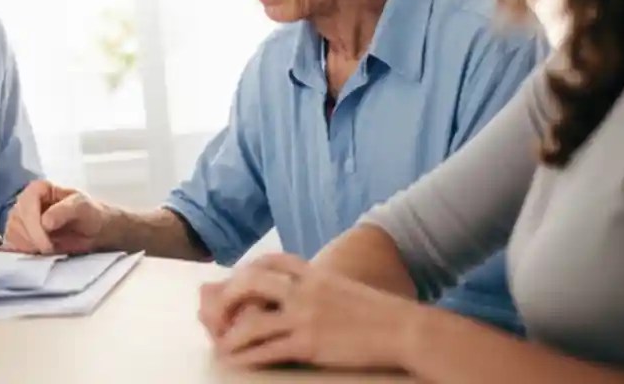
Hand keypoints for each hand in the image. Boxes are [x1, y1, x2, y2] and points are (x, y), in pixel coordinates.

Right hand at [2, 179, 107, 254]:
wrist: (93, 231)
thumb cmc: (89, 214)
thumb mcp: (83, 207)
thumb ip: (65, 210)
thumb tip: (45, 222)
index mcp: (38, 189)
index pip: (26, 205)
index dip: (33, 225)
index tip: (47, 244)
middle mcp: (24, 202)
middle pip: (15, 222)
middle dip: (31, 240)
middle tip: (50, 250)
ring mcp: (19, 220)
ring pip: (11, 235)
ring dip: (28, 248)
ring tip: (47, 252)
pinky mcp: (18, 237)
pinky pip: (11, 246)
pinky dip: (22, 254)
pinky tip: (37, 256)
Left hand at [199, 253, 417, 370]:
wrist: (405, 329)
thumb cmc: (380, 314)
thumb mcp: (346, 289)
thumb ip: (322, 288)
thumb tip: (310, 295)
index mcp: (315, 273)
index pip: (272, 261)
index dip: (249, 270)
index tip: (237, 283)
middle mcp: (305, 290)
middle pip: (252, 282)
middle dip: (229, 297)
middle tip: (217, 313)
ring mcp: (305, 316)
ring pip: (253, 321)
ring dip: (231, 334)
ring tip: (220, 345)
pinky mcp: (309, 343)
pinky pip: (267, 350)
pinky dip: (245, 356)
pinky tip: (234, 362)